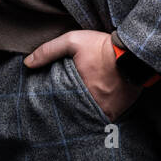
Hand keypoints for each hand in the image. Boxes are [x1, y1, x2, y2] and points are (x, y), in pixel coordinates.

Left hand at [23, 30, 143, 121]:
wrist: (133, 53)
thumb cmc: (101, 47)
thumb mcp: (72, 41)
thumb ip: (49, 51)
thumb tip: (27, 63)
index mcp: (78, 91)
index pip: (59, 105)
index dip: (54, 104)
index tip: (50, 101)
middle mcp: (93, 105)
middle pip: (74, 114)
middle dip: (69, 111)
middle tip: (65, 106)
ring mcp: (108, 111)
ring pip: (90, 118)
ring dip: (84, 114)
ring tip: (78, 108)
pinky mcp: (120, 111)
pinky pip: (106, 118)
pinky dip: (100, 113)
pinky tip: (96, 106)